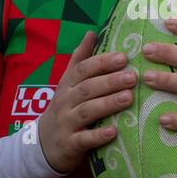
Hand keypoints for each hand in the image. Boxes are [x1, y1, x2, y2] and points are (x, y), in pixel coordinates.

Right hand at [37, 31, 135, 173]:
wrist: (43, 145)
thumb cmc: (64, 109)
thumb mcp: (68, 83)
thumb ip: (80, 59)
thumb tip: (91, 32)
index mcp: (67, 85)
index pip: (83, 69)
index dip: (102, 62)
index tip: (123, 57)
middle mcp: (66, 101)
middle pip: (87, 88)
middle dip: (110, 81)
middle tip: (133, 76)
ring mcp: (67, 123)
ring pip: (87, 111)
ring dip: (108, 104)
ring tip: (128, 97)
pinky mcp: (70, 144)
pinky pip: (84, 139)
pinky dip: (98, 136)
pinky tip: (114, 132)